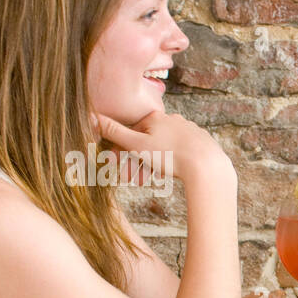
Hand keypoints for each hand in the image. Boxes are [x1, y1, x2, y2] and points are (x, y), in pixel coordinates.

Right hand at [95, 111, 234, 191]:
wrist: (207, 166)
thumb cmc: (170, 156)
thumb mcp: (136, 145)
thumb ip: (114, 132)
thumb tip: (91, 117)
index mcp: (155, 117)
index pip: (131, 133)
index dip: (122, 151)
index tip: (117, 167)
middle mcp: (173, 119)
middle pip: (148, 141)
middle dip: (139, 162)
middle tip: (135, 180)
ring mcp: (189, 129)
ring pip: (165, 147)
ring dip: (155, 164)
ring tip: (155, 179)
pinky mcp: (201, 141)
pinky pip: (181, 151)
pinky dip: (173, 162)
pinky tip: (172, 173)